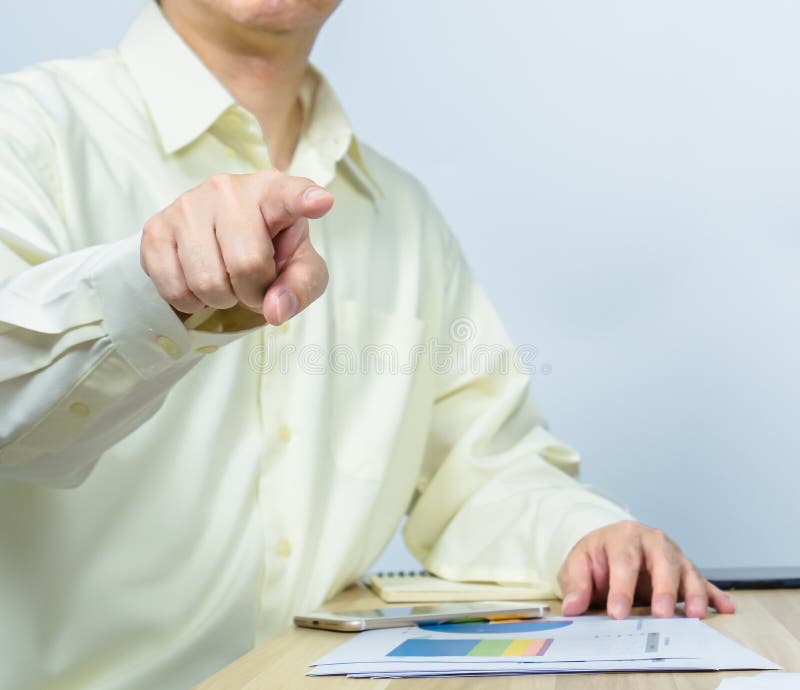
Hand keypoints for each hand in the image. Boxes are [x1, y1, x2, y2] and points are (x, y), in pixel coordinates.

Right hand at [140, 170, 333, 324]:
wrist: (218, 245)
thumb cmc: (270, 250)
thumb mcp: (300, 269)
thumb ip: (301, 288)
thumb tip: (275, 310)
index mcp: (274, 191)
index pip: (291, 194)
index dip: (305, 200)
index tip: (321, 202)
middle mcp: (228, 189)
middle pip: (247, 263)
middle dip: (253, 292)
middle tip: (253, 286)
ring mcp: (187, 204)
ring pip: (207, 281)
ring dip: (221, 299)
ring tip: (226, 280)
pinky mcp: (155, 228)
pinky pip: (174, 289)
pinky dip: (191, 302)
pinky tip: (198, 281)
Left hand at [558, 520, 735, 618]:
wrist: (610, 547)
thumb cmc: (596, 557)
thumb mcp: (578, 565)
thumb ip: (576, 584)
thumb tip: (572, 607)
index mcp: (623, 536)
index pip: (623, 561)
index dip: (621, 588)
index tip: (617, 613)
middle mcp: (653, 542)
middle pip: (662, 562)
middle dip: (663, 589)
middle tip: (661, 614)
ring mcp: (673, 555)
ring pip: (687, 572)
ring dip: (694, 593)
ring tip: (695, 615)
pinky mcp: (686, 571)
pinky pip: (704, 583)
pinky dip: (715, 595)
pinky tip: (726, 607)